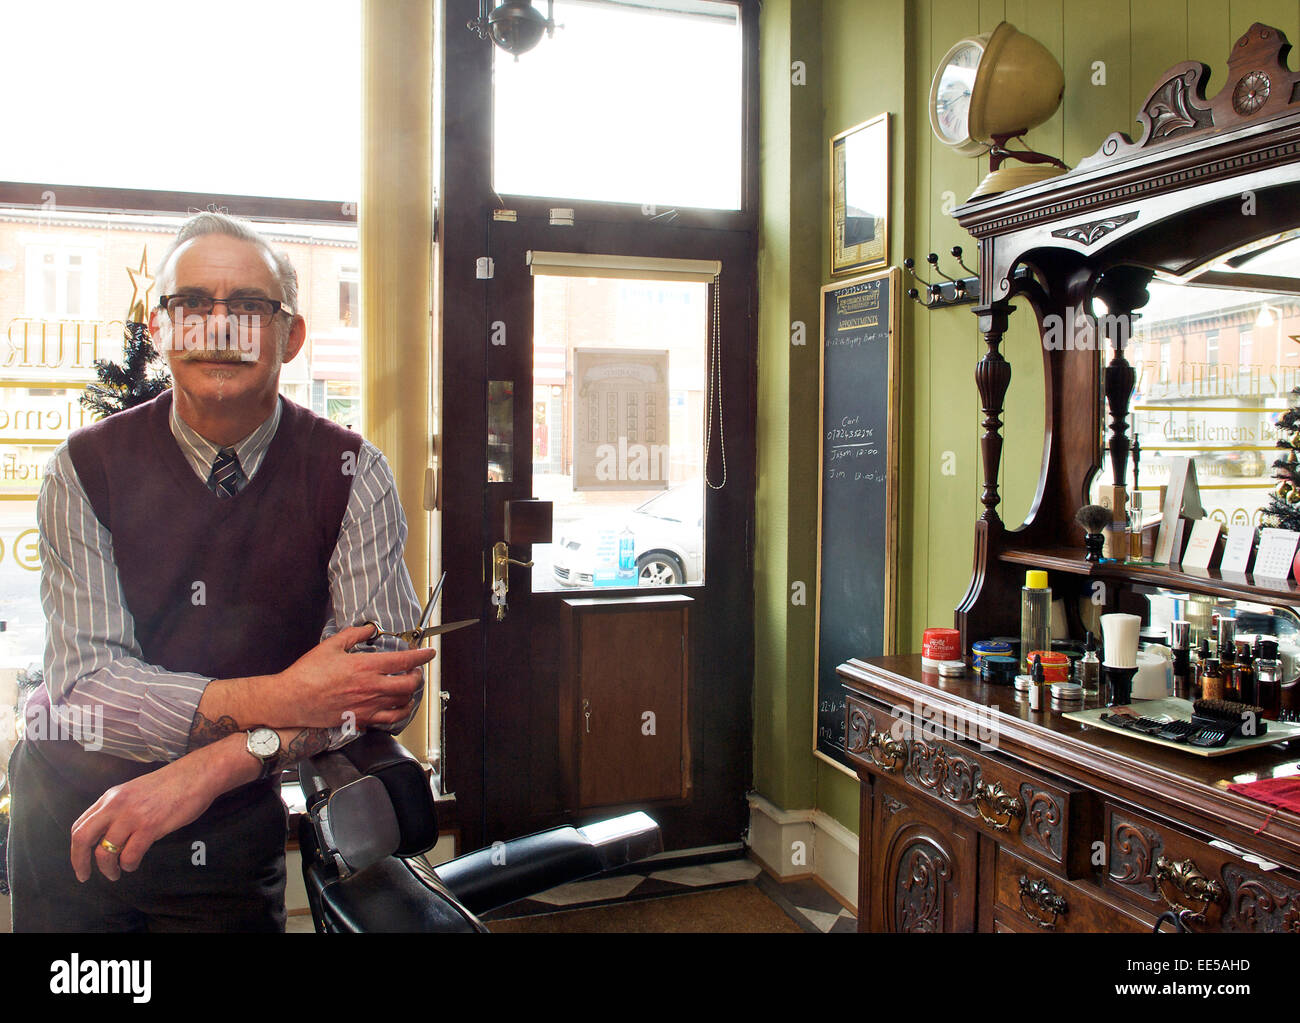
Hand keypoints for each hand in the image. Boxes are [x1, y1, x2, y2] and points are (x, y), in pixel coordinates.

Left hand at [70, 737, 247, 881]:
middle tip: (85, 876)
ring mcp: (132, 816)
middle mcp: (116, 805)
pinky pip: (130, 855)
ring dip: (108, 869)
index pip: (80, 825)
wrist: (198, 775)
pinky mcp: (150, 826)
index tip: (80, 862)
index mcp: (111, 797)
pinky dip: (129, 864)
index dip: (75, 848)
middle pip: (82, 838)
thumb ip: (119, 809)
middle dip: (80, 862)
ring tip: (116, 873)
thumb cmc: (172, 785)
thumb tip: (107, 835)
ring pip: (105, 852)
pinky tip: (133, 864)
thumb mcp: (135, 792)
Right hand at [267, 625, 433, 730]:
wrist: (291, 700)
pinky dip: (399, 713)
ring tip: (408, 688)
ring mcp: (367, 706)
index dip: (421, 656)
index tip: (429, 653)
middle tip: (416, 671)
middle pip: (409, 684)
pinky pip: (389, 720)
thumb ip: (354, 635)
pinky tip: (398, 707)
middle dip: (418, 676)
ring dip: (410, 694)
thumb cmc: (307, 674)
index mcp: (365, 667)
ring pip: (403, 703)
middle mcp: (371, 688)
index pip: (404, 660)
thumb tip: (369, 629)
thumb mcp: (331, 645)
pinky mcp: (361, 719)